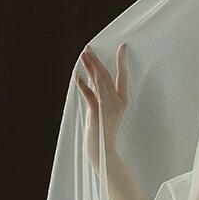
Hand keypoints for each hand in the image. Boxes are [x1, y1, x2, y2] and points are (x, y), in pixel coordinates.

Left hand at [74, 42, 128, 169]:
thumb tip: (92, 78)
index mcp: (121, 101)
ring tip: (82, 55)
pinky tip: (75, 74)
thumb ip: (100, 95)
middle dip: (97, 61)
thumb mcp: (104, 111)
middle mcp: (116, 103)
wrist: (103, 153)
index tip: (122, 46)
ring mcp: (107, 108)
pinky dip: (81, 84)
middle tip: (89, 48)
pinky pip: (89, 95)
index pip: (123, 77)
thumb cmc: (102, 132)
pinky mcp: (97, 114)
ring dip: (89, 67)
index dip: (122, 61)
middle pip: (106, 76)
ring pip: (98, 82)